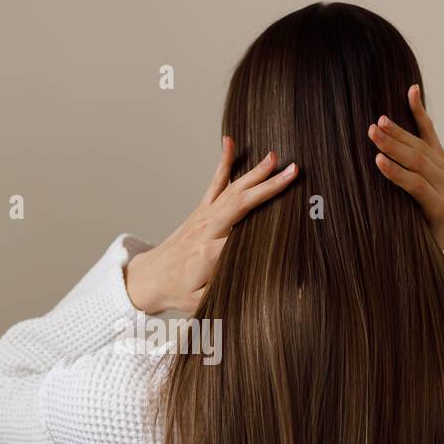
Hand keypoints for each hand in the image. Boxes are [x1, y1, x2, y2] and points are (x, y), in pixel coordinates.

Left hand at [125, 137, 297, 312]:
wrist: (148, 278)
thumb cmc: (177, 291)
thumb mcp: (200, 301)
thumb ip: (220, 287)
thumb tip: (248, 274)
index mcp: (209, 252)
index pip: (243, 235)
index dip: (266, 225)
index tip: (294, 213)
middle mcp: (206, 228)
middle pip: (241, 203)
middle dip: (267, 187)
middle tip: (292, 171)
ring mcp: (203, 216)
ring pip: (232, 189)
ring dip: (255, 172)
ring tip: (274, 157)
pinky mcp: (201, 211)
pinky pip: (215, 183)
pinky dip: (224, 162)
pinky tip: (229, 142)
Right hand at [367, 85, 443, 273]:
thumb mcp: (429, 242)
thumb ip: (410, 230)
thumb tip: (376, 233)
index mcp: (440, 206)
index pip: (416, 186)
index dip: (397, 174)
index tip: (378, 162)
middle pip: (418, 161)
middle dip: (394, 145)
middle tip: (372, 132)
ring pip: (421, 146)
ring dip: (398, 132)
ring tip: (379, 121)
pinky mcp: (443, 157)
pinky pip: (430, 132)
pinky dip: (420, 112)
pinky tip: (411, 93)